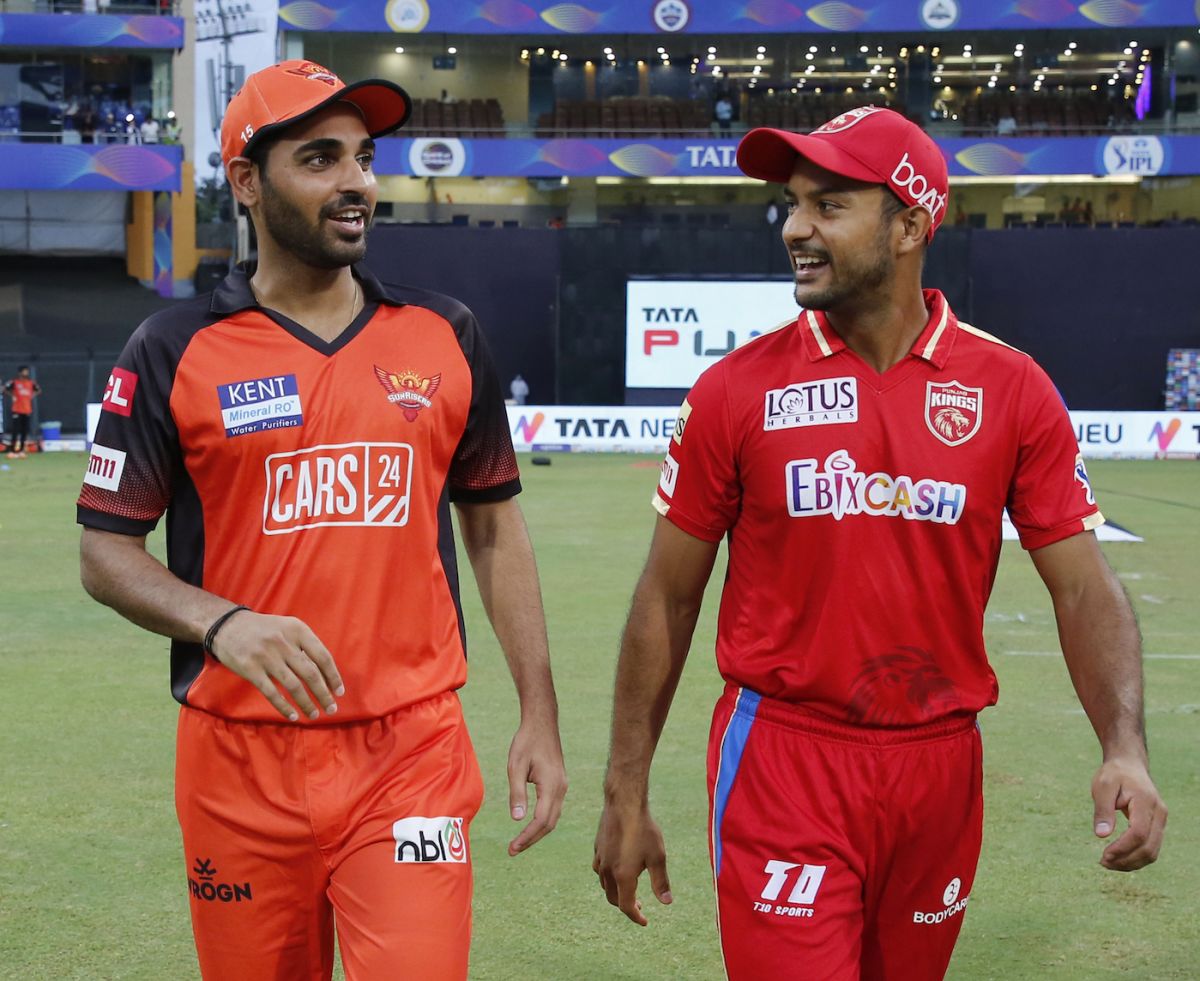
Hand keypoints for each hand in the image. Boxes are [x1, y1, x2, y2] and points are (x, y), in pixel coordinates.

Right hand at [209, 610, 343, 721]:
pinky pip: (271, 693)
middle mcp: (284, 642)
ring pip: (293, 686)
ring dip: (306, 703)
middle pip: (310, 674)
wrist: (228, 625)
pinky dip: (284, 707)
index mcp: (297, 630)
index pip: (322, 656)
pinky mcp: (250, 669)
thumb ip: (304, 645)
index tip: (339, 692)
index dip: (333, 676)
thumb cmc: (263, 629)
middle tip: (331, 709)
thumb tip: (324, 673)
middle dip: (323, 694)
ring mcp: (266, 656)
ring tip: (314, 715)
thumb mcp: (287, 627)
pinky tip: (292, 715)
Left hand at [506, 718, 566, 855]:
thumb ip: (517, 793)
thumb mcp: (515, 766)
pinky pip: (553, 809)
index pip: (541, 820)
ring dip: (537, 832)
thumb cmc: (526, 741)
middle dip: (531, 839)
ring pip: (553, 818)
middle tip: (512, 850)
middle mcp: (561, 789)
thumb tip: (517, 819)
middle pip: (549, 824)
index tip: (512, 847)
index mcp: (551, 785)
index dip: (527, 836)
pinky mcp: (559, 783)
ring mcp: (563, 786)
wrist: (542, 723)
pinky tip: (529, 824)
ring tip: (519, 842)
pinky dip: (542, 821)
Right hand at [593, 798, 671, 925]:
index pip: (627, 906)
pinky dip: (607, 877)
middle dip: (626, 905)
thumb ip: (661, 882)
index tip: (645, 921)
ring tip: (629, 888)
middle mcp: (608, 871)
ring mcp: (600, 859)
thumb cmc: (643, 829)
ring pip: (604, 885)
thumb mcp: (658, 857)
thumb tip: (667, 902)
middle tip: (640, 905)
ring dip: (616, 891)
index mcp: (623, 877)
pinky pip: (600, 870)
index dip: (636, 916)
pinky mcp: (598, 847)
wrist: (624, 803)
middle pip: (614, 898)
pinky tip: (616, 868)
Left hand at [1091, 756, 1166, 870]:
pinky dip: (1136, 858)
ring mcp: (1161, 821)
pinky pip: (1150, 848)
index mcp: (1146, 802)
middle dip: (1126, 860)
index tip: (1104, 855)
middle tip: (1103, 862)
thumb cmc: (1114, 774)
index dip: (1123, 848)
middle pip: (1148, 847)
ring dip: (1131, 863)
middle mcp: (1159, 814)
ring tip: (1108, 863)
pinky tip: (1118, 859)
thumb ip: (1103, 810)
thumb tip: (1101, 835)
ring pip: (1152, 852)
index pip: (1139, 833)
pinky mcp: (1157, 827)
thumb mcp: (1103, 786)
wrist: (1129, 766)